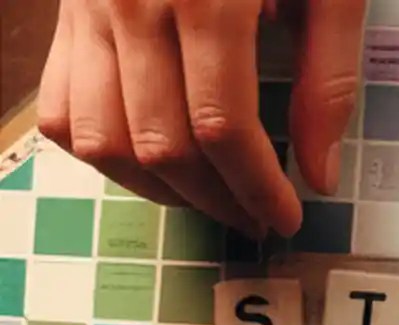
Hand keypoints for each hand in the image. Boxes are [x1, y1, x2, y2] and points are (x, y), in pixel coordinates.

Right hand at [37, 0, 366, 238]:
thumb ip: (329, 78)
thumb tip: (319, 175)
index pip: (223, 129)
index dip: (257, 189)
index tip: (286, 218)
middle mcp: (133, 3)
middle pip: (162, 145)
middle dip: (216, 200)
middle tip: (256, 217)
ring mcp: (89, 7)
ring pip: (101, 138)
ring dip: (159, 188)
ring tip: (210, 197)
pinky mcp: (68, 9)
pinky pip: (59, 105)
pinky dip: (102, 150)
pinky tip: (153, 158)